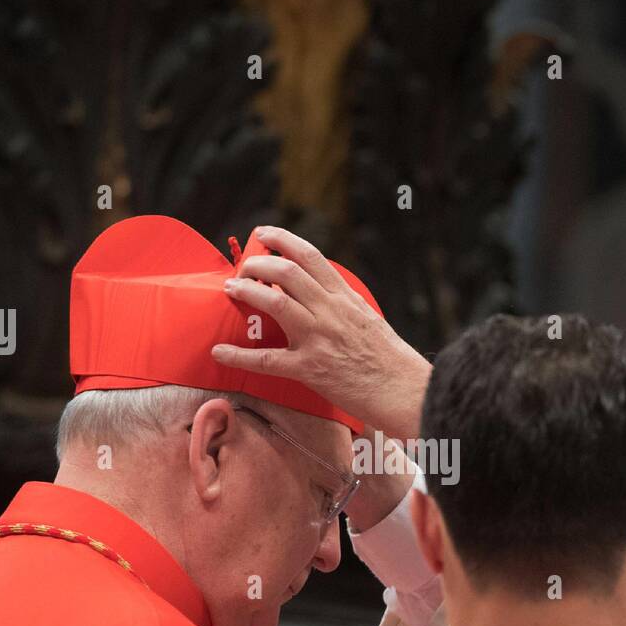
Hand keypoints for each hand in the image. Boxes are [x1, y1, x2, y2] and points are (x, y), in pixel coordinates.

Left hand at [214, 226, 431, 440]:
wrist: (406, 391)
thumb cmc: (392, 361)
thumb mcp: (370, 320)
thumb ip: (344, 306)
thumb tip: (322, 296)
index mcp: (345, 298)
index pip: (310, 256)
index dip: (282, 240)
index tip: (264, 234)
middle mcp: (331, 311)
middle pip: (286, 271)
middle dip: (257, 263)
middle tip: (243, 268)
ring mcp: (319, 338)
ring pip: (274, 302)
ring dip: (247, 291)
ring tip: (231, 289)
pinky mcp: (310, 368)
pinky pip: (267, 360)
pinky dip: (239, 355)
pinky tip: (219, 352)